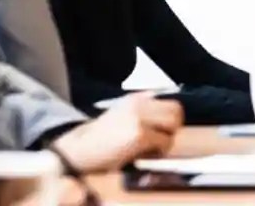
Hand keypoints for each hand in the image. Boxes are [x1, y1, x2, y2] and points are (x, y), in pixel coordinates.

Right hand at [50, 94, 182, 173]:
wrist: (78, 150)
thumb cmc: (98, 138)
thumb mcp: (121, 114)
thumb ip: (142, 109)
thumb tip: (164, 109)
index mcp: (136, 99)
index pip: (171, 102)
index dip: (172, 119)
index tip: (164, 130)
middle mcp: (139, 104)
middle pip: (176, 111)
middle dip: (173, 128)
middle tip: (160, 140)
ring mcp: (139, 119)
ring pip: (173, 125)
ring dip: (167, 139)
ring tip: (151, 148)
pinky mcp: (139, 135)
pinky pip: (164, 142)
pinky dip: (158, 151)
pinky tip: (143, 155)